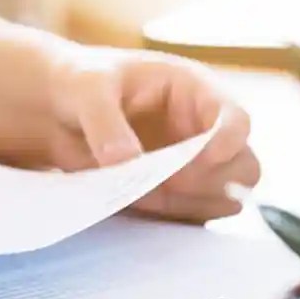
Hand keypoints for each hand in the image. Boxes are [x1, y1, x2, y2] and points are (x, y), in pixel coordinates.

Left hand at [47, 46, 258, 222]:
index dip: (228, 142)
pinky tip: (145, 203)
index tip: (204, 158)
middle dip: (215, 181)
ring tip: (149, 193)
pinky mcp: (170, 192)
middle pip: (244, 165)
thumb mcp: (88, 89)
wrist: (55, 107)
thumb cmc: (81, 82)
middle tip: (170, 182)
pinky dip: (176, 216)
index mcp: (193, 90)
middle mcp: (201, 129)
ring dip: (195, 203)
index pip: (235, 119)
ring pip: (224, 195)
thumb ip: (105, 123)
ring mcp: (189, 164)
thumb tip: (125, 161)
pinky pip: (192, 213)